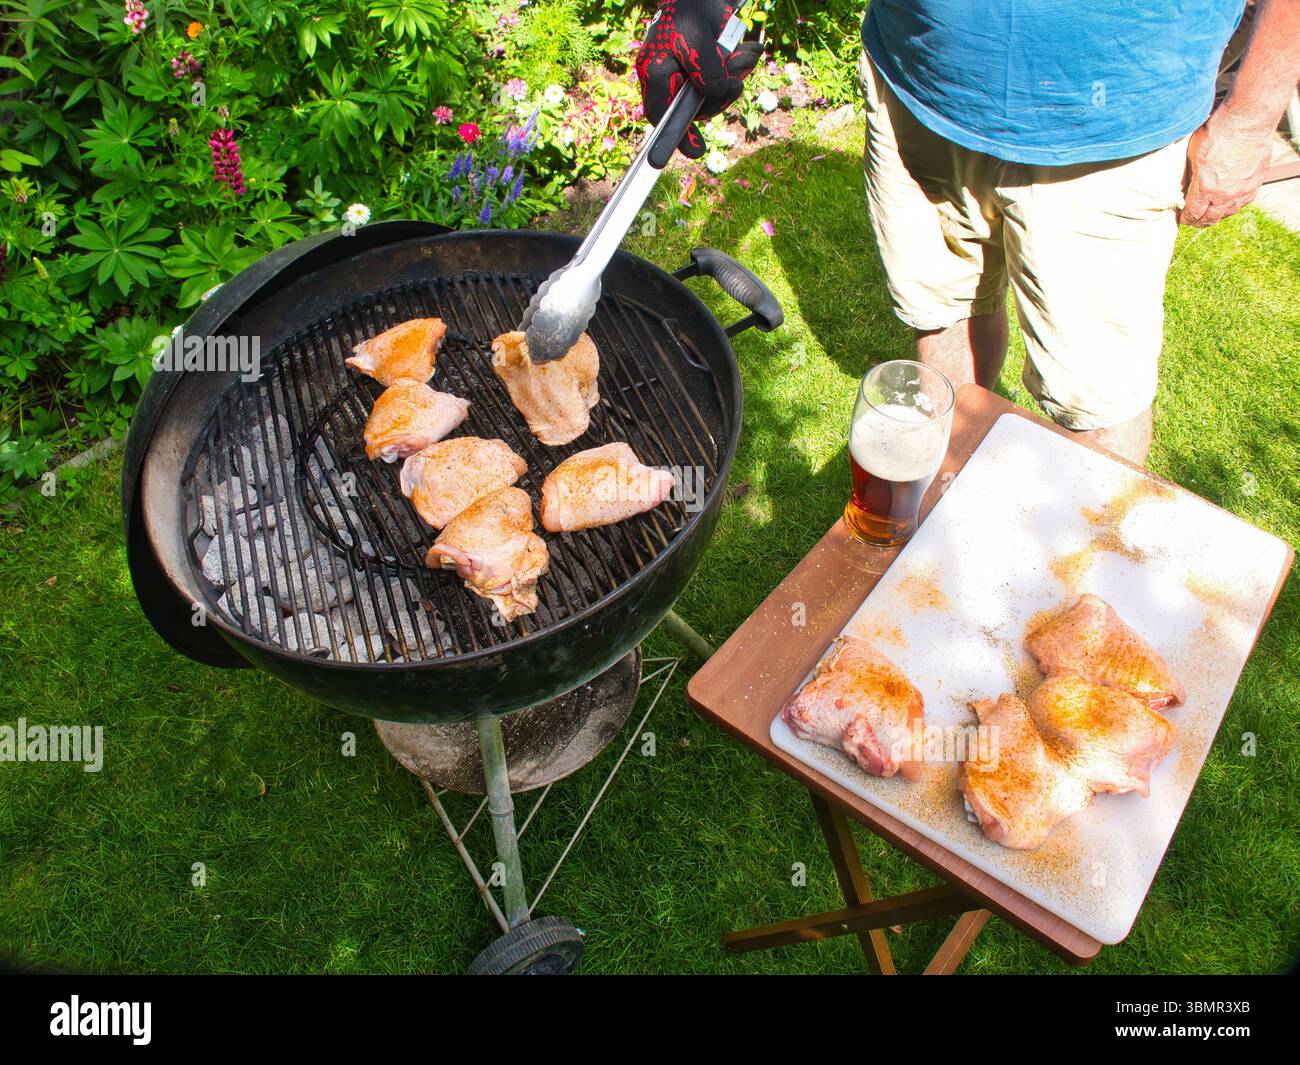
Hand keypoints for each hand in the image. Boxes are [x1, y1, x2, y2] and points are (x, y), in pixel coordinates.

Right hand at [634, 0, 762, 158]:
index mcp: (657, 73)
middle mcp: (668, 79)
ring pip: (713, 95)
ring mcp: (684, 76)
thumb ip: (707, 72)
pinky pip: (721, 82)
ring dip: (735, 78)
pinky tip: (746, 53)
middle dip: (723, 93)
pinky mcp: (701, 70)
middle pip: (696, 107)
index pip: (662, 114)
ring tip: (746, 54)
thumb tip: (718, 95)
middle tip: (739, 68)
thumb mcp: (699, 40)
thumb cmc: (694, 8)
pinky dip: (737, 70)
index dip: (677, 136)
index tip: (696, 151)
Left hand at [1180, 106, 1273, 226]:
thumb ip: (1187, 174)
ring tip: (1209, 215)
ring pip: (1227, 213)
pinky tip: (1227, 205)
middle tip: (1194, 221)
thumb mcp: (1191, 154)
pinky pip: (1242, 203)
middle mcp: (1224, 194)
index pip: (1193, 214)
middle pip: (1210, 219)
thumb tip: (1181, 187)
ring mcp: (1241, 191)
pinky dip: (1233, 207)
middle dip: (1199, 222)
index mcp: (1205, 188)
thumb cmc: (1216, 133)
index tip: (1184, 218)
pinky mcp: (1254, 184)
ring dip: (1216, 216)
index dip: (1187, 218)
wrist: (1247, 122)